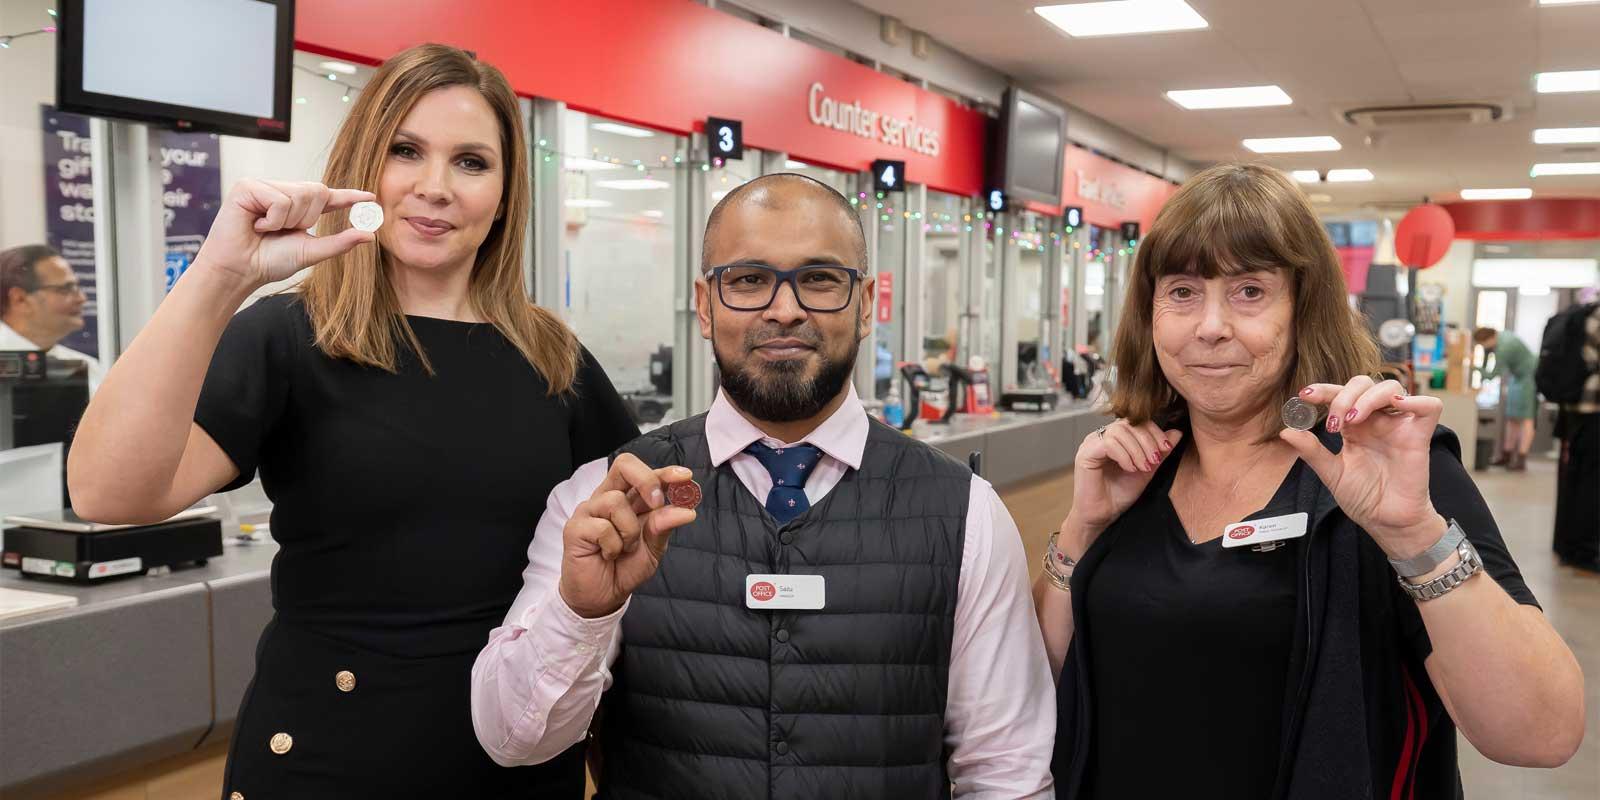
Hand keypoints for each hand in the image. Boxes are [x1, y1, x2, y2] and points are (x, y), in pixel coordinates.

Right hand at [193, 179, 376, 288]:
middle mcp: (283, 191)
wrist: (239, 270)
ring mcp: (265, 186)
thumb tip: (370, 234)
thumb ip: (339, 242)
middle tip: (283, 231)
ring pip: (300, 194)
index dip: (350, 196)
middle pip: (318, 191)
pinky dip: (272, 218)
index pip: (329, 198)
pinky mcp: (248, 186)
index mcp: (298, 207)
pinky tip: (256, 224)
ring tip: (266, 229)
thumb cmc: (268, 261)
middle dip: (307, 218)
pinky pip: (279, 199)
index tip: (371, 198)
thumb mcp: (311, 251)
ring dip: (288, 220)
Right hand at [558, 454, 697, 618]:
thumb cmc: (625, 568)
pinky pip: (602, 527)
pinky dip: (613, 546)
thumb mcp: (653, 549)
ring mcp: (589, 511)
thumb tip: (686, 511)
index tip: (686, 477)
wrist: (603, 597)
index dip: (665, 472)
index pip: (644, 473)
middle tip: (657, 503)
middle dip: (647, 480)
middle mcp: (607, 498)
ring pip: (616, 502)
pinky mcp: (575, 527)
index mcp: (628, 499)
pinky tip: (607, 555)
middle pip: (624, 466)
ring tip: (624, 548)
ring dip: (629, 531)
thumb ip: (664, 527)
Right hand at [1060, 419, 1182, 559]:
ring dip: (1136, 449)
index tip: (1166, 449)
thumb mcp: (1147, 470)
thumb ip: (1160, 452)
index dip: (1154, 431)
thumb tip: (1176, 432)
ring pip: (1119, 431)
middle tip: (1154, 460)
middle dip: (1147, 441)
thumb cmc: (1119, 494)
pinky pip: (1108, 444)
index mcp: (1115, 437)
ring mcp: (1091, 444)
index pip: (1136, 421)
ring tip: (1143, 468)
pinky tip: (1130, 469)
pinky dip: (1124, 455)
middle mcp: (1101, 436)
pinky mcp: (1085, 454)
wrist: (1102, 515)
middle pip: (1128, 423)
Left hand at [1280, 377, 1446, 558]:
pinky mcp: (1419, 437)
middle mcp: (1376, 421)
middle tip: (1333, 423)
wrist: (1385, 521)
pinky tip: (1398, 405)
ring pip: (1391, 388)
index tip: (1304, 396)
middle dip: (1344, 395)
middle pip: (1364, 384)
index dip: (1323, 390)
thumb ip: (1311, 451)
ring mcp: (1398, 426)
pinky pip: (1430, 407)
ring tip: (1352, 421)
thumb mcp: (1331, 473)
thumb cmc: (1363, 496)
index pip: (1339, 394)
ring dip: (1368, 398)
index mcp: (1354, 426)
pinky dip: (1417, 400)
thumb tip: (1285, 431)